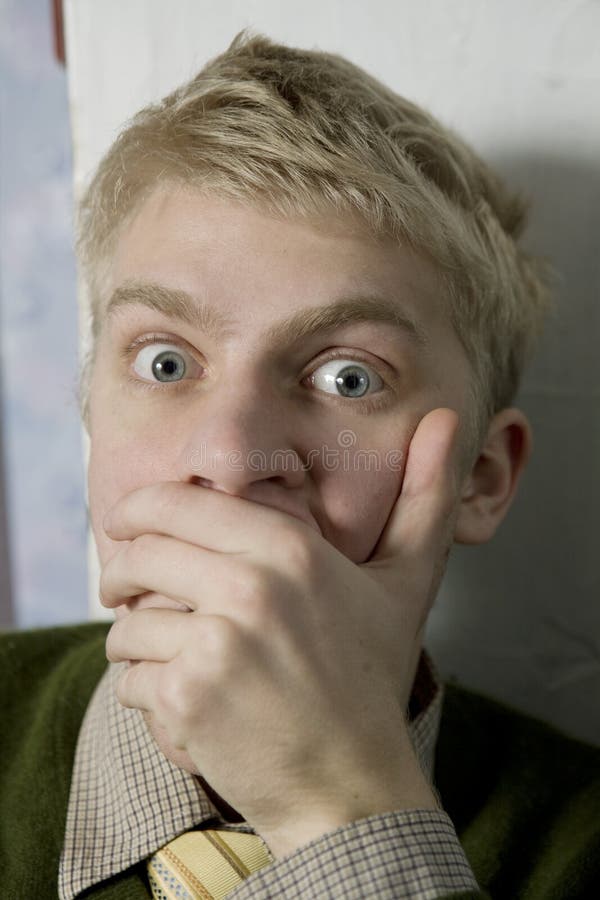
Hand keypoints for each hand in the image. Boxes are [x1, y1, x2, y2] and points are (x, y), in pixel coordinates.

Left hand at [102, 407, 459, 855]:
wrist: (353, 786)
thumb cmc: (370, 678)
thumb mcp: (406, 582)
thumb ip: (425, 497)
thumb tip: (447, 419)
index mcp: (290, 549)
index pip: (173, 503)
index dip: (137, 512)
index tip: (127, 526)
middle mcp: (250, 588)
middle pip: (138, 555)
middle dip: (123, 572)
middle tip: (130, 589)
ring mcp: (217, 645)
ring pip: (126, 623)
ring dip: (137, 639)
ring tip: (173, 654)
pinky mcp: (189, 700)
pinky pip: (128, 678)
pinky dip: (144, 691)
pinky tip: (187, 700)